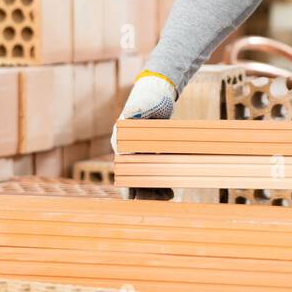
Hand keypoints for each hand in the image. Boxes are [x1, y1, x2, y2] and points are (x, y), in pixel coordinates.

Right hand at [112, 72, 177, 199]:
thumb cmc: (149, 97)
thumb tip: (130, 115)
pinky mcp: (148, 153)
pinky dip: (160, 181)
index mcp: (120, 141)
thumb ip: (137, 110)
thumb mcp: (144, 103)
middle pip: (132, 176)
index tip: (138, 196)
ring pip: (142, 177)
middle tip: (161, 199)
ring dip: (153, 189)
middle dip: (144, 190)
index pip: (123, 167)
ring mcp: (137, 153)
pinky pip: (152, 171)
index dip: (130, 183)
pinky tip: (170, 189)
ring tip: (170, 196)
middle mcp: (125, 150)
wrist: (156, 93)